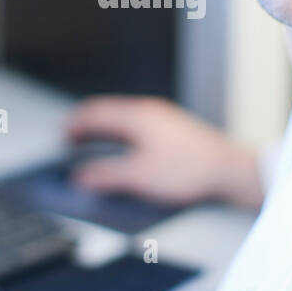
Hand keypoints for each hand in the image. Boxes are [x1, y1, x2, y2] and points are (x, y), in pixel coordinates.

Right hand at [65, 96, 263, 209]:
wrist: (232, 171)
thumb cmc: (191, 170)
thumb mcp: (140, 177)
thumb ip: (106, 176)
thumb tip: (80, 178)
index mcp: (137, 116)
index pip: (94, 112)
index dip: (73, 126)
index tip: (59, 138)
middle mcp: (150, 113)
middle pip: (109, 117)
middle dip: (88, 132)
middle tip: (70, 146)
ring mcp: (164, 122)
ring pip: (125, 125)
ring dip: (106, 139)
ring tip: (94, 156)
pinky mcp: (175, 134)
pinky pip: (140, 134)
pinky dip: (124, 144)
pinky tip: (125, 162)